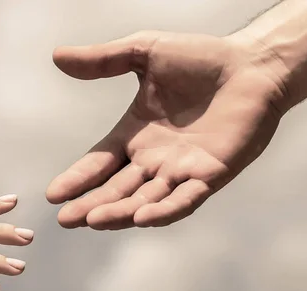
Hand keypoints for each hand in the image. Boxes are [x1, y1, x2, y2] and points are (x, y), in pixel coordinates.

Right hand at [46, 30, 287, 228]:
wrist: (252, 65)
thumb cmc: (200, 58)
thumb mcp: (143, 53)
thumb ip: (103, 60)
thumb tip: (58, 57)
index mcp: (134, 135)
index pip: (99, 163)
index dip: (77, 179)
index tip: (53, 194)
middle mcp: (153, 159)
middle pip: (116, 189)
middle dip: (91, 205)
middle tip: (65, 220)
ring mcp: (181, 171)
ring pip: (145, 199)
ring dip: (120, 212)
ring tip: (93, 220)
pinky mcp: (210, 175)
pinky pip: (185, 198)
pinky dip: (164, 209)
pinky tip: (141, 218)